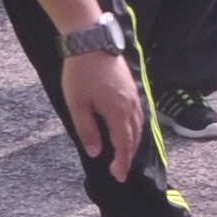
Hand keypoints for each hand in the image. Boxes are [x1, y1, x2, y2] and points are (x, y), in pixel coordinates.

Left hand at [63, 52, 146, 178]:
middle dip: (128, 156)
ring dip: (133, 142)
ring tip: (125, 154)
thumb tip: (96, 152)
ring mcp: (133, 95)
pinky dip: (136, 127)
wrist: (91, 41)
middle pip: (134, 137)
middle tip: (120, 171)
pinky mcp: (132, 86)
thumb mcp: (77, 104)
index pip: (123, 145)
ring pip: (139, 125)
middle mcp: (130, 105)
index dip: (122, 162)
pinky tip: (130, 129)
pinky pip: (140, 114)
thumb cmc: (80, 72)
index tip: (119, 176)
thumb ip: (87, 130)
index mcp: (117, 112)